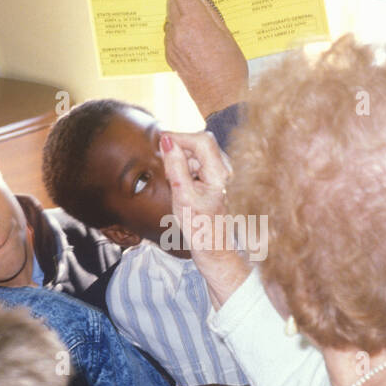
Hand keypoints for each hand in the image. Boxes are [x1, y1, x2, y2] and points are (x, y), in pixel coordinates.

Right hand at [160, 130, 249, 306]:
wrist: (213, 248)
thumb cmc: (199, 226)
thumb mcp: (181, 196)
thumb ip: (175, 166)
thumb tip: (166, 140)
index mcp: (220, 174)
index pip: (201, 140)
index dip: (180, 136)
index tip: (160, 140)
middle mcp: (225, 170)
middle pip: (201, 143)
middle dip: (181, 147)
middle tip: (165, 162)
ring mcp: (221, 174)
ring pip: (198, 153)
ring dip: (182, 158)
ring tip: (174, 180)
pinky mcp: (215, 179)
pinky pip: (198, 163)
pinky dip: (186, 166)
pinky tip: (180, 184)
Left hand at [165, 0, 248, 116]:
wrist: (222, 98)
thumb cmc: (230, 66)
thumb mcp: (225, 31)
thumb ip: (210, 6)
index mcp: (194, 21)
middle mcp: (178, 31)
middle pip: (172, 1)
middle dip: (186, 2)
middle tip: (203, 14)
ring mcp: (171, 45)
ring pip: (170, 19)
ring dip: (182, 19)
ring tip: (201, 34)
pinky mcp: (169, 56)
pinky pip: (170, 36)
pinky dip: (180, 35)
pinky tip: (196, 47)